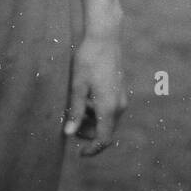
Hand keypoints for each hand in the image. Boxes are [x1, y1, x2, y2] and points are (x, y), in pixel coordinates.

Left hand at [64, 31, 125, 155]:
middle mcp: (119, 106)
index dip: (92, 149)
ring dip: (92, 121)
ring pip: (107, 121)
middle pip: (105, 132)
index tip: (80, 153)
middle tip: (70, 123)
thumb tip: (69, 133)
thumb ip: (75, 111)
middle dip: (88, 133)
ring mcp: (121, 98)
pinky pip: (110, 110)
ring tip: (74, 107)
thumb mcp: (78, 85)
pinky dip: (97, 111)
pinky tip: (84, 97)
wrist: (105, 37)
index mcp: (108, 107)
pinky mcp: (120, 91)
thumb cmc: (88, 59)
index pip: (103, 139)